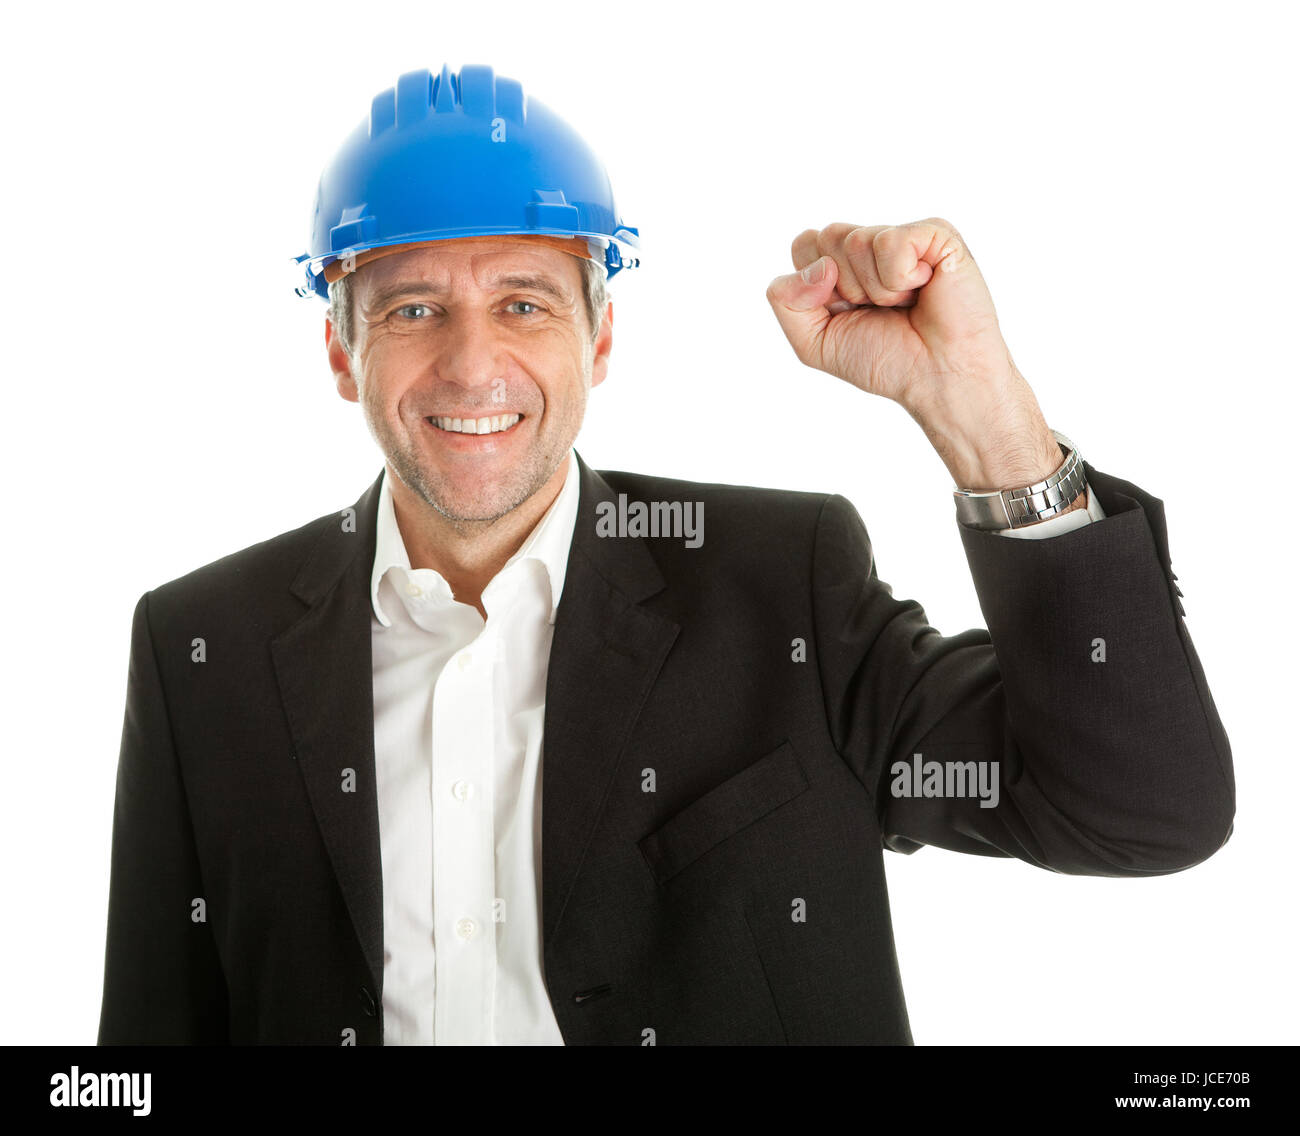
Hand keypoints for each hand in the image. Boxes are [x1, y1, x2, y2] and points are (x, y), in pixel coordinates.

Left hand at [765, 218, 1064, 489]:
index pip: (804, 244)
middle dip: (846, 287)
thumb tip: (818, 265)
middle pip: (826, 237)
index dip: (815, 285)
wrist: (937, 377)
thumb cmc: (885, 360)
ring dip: (877, 289)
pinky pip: (890, 243)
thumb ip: (785, 300)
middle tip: (881, 309)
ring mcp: (903, 237)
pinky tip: (925, 287)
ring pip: (856, 241)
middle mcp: (871, 245)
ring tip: (906, 303)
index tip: (846, 310)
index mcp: (842, 266)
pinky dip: (901, 278)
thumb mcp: (814, 342)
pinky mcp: (935, 234)